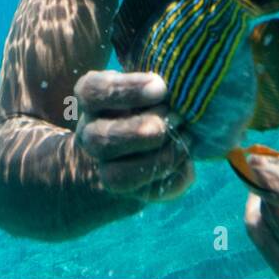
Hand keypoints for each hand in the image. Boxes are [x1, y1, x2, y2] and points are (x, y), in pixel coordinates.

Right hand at [74, 70, 193, 201]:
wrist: (129, 147)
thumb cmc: (143, 101)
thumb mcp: (141, 85)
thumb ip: (155, 84)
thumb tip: (185, 86)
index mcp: (91, 101)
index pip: (93, 92)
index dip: (126, 90)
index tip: (161, 87)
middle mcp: (90, 134)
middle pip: (101, 139)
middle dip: (142, 130)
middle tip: (176, 118)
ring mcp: (104, 167)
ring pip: (117, 176)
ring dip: (159, 159)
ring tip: (187, 139)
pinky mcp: (126, 193)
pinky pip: (148, 194)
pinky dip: (174, 178)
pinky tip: (187, 162)